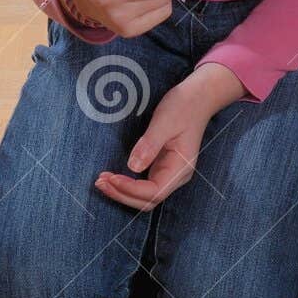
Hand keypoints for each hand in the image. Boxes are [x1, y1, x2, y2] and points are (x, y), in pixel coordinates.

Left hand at [93, 64, 245, 210]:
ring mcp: (169, 173)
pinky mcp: (161, 167)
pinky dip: (127, 185)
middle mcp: (175, 176)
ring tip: (101, 181)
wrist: (198, 98)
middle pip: (148, 200)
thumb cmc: (184, 107)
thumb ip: (150, 145)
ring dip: (122, 192)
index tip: (111, 178)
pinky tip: (113, 178)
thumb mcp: (165, 121)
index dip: (131, 189)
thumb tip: (133, 167)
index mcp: (180, 168)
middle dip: (122, 194)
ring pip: (144, 196)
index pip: (154, 192)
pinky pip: (143, 185)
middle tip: (100, 181)